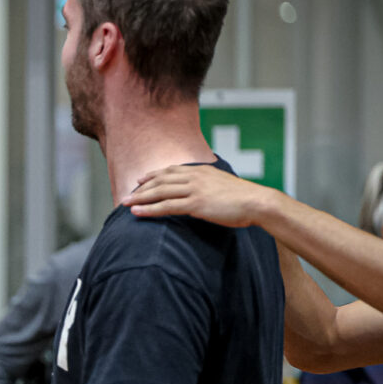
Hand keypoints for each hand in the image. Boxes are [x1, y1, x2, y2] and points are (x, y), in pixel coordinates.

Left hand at [124, 164, 272, 227]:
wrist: (257, 202)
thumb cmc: (244, 199)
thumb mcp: (223, 187)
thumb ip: (210, 186)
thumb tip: (203, 194)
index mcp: (202, 171)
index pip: (171, 170)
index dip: (154, 175)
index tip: (141, 179)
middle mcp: (195, 176)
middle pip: (161, 180)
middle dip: (141, 188)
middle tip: (126, 194)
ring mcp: (194, 189)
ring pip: (160, 192)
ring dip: (140, 198)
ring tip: (124, 204)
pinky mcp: (195, 203)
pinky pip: (166, 206)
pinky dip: (149, 209)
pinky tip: (137, 212)